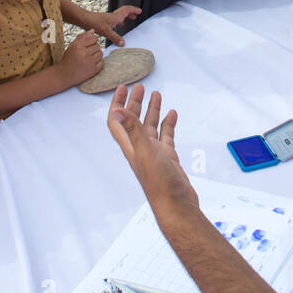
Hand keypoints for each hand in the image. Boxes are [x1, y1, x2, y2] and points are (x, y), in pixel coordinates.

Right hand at [59, 30, 104, 85]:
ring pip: (101, 54)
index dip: (92, 41)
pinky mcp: (93, 71)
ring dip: (97, 55)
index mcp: (77, 46)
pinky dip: (98, 63)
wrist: (63, 75)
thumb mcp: (72, 46)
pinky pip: (102, 63)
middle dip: (94, 48)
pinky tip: (92, 64)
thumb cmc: (68, 59)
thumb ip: (82, 37)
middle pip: (98, 46)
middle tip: (88, 53)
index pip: (93, 38)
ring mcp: (89, 62)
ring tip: (90, 58)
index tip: (88, 45)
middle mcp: (84, 53)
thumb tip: (93, 30)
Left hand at [84, 6, 140, 45]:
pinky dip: (119, 21)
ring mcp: (108, 18)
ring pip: (120, 15)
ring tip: (130, 20)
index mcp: (116, 16)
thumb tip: (123, 43)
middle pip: (124, 11)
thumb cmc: (94, 23)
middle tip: (137, 15)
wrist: (84, 19)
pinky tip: (117, 26)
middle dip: (131, 12)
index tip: (140, 11)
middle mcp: (113, 16)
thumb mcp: (106, 31)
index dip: (134, 10)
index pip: (127, 10)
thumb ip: (115, 37)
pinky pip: (115, 20)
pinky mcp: (104, 21)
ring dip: (126, 16)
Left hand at [107, 84, 198, 216]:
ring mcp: (154, 153)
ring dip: (152, 110)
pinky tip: (172, 114)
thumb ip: (133, 130)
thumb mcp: (145, 152)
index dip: (117, 104)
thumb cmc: (160, 183)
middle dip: (135, 103)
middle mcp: (140, 148)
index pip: (117, 121)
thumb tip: (116, 112)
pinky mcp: (168, 158)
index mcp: (130, 146)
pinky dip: (168, 124)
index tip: (123, 88)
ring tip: (157, 94)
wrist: (176, 205)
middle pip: (133, 121)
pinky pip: (166, 136)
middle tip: (140, 87)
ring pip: (151, 127)